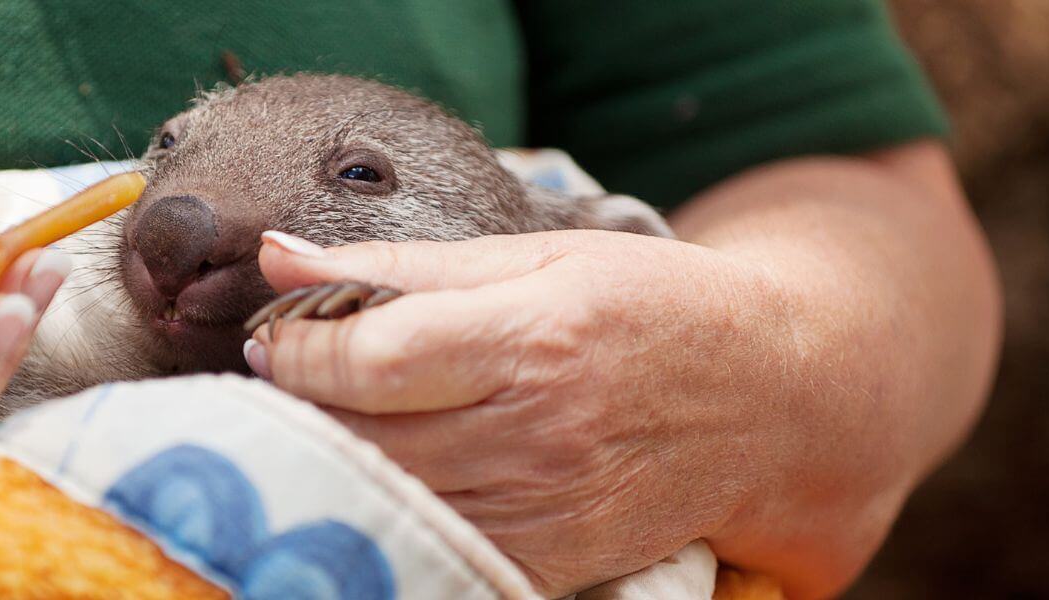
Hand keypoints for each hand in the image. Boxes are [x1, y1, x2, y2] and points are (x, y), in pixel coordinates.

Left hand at [242, 230, 801, 595]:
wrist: (772, 397)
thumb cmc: (644, 306)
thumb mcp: (534, 255)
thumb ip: (399, 264)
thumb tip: (278, 254)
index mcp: (529, 338)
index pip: (368, 362)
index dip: (297, 352)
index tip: (275, 339)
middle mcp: (535, 433)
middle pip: (365, 439)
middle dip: (299, 411)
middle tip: (283, 387)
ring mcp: (544, 511)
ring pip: (390, 502)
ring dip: (335, 467)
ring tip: (327, 429)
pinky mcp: (555, 565)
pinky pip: (440, 555)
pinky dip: (395, 522)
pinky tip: (387, 484)